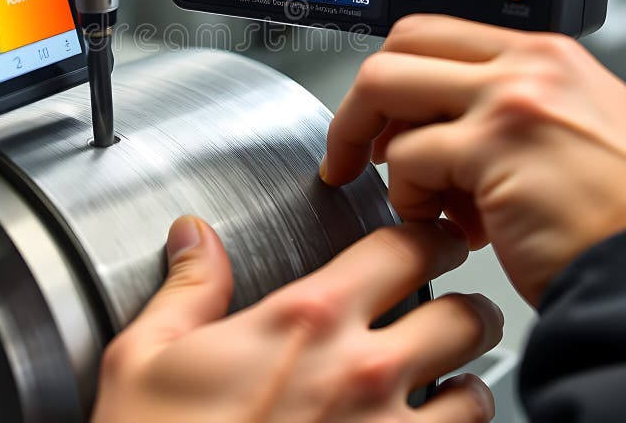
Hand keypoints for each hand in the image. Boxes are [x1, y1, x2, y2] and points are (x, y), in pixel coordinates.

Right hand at [92, 217, 500, 422]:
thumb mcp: (147, 359)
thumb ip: (187, 288)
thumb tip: (195, 237)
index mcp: (307, 321)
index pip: (401, 249)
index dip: (426, 236)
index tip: (429, 239)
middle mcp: (362, 374)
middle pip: (463, 316)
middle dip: (464, 306)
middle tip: (453, 309)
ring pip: (478, 390)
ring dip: (466, 379)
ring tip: (447, 380)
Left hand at [322, 15, 625, 304]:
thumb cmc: (615, 218)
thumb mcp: (564, 135)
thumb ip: (499, 112)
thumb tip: (427, 123)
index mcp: (543, 57)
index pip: (435, 36)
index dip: (393, 76)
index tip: (377, 120)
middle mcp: (528, 65)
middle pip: (399, 46)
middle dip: (360, 104)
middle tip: (353, 154)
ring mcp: (511, 100)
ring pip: (385, 90)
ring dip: (380, 157)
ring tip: (422, 203)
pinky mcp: (497, 148)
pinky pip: (406, 158)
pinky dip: (408, 199)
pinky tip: (449, 228)